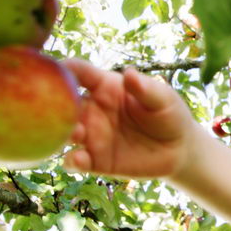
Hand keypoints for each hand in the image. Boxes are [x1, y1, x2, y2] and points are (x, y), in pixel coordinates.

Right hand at [62, 59, 201, 179]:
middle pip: (62, 104)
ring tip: (76, 133)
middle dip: (53, 105)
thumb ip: (145, 89)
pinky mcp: (95, 160)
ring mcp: (90, 135)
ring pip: (64, 133)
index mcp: (104, 87)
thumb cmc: (169, 114)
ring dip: (62, 133)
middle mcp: (91, 109)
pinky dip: (72, 162)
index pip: (79, 73)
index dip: (64, 69)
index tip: (51, 70)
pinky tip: (79, 161)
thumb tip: (129, 73)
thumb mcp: (163, 98)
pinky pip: (75, 161)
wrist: (179, 149)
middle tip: (57, 108)